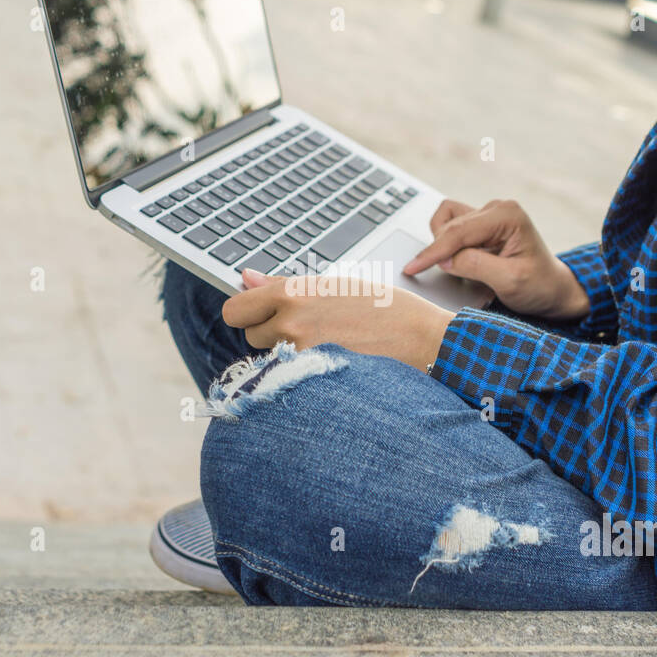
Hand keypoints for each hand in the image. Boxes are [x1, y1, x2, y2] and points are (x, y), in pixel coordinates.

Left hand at [223, 268, 454, 370]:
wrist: (422, 340)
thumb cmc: (383, 308)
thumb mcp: (332, 285)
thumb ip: (282, 285)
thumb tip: (245, 278)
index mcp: (293, 292)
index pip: (234, 311)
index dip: (247, 312)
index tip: (261, 314)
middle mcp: (291, 322)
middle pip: (250, 336)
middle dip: (271, 334)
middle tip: (309, 328)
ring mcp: (302, 354)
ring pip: (270, 360)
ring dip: (286, 354)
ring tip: (326, 344)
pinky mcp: (315, 378)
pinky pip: (291, 377)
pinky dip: (303, 373)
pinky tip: (332, 362)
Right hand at [403, 199, 589, 319]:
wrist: (552, 290)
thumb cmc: (539, 286)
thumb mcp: (510, 281)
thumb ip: (476, 266)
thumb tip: (445, 259)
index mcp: (507, 216)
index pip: (459, 231)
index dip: (433, 251)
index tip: (412, 268)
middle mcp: (497, 209)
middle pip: (450, 226)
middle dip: (439, 251)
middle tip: (438, 276)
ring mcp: (488, 215)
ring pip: (447, 222)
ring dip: (443, 245)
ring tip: (457, 268)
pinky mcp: (481, 225)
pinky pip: (451, 227)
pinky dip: (448, 244)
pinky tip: (459, 262)